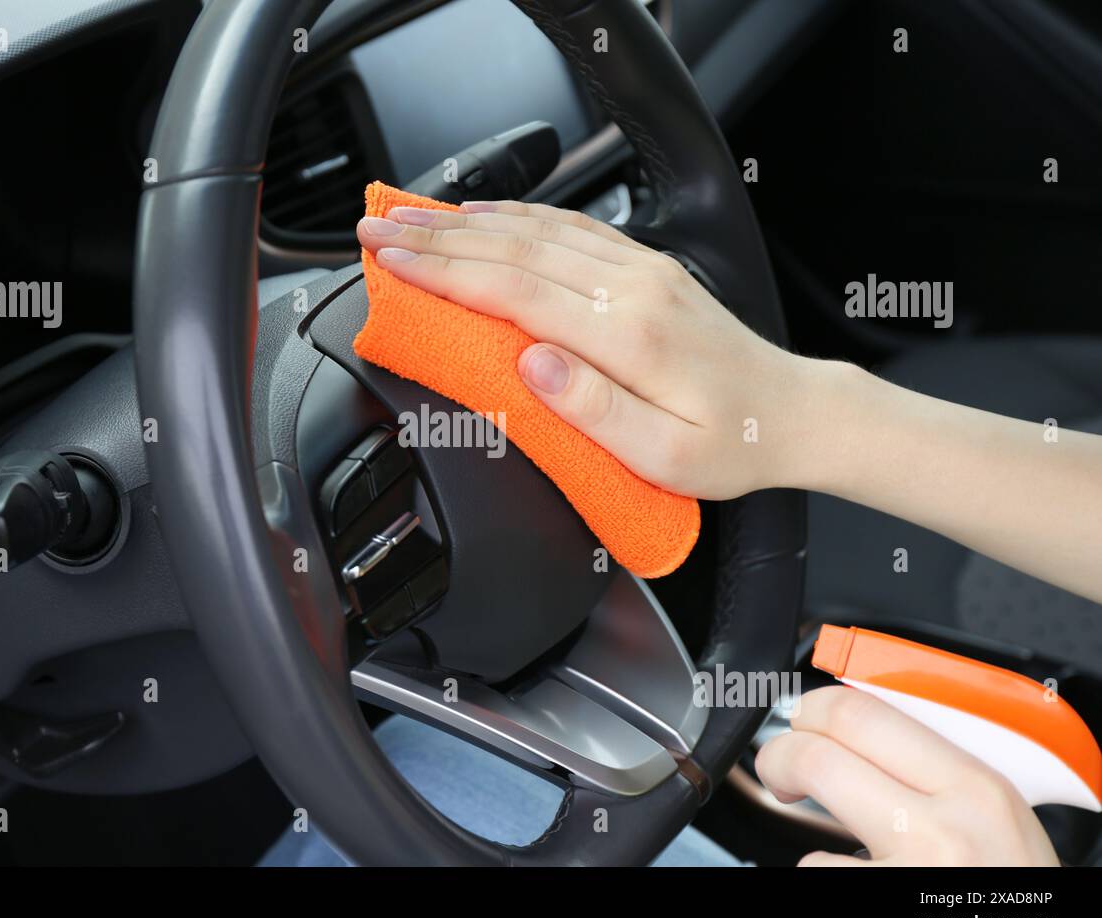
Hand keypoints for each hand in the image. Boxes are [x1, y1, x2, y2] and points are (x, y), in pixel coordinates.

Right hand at [357, 200, 831, 499]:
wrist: (790, 412)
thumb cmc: (728, 444)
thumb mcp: (666, 456)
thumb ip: (595, 409)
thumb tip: (531, 363)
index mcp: (628, 334)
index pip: (515, 290)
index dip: (444, 272)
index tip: (389, 261)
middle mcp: (632, 287)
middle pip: (515, 247)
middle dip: (435, 237)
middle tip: (375, 230)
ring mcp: (641, 269)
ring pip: (538, 228)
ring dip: (466, 220)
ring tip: (409, 216)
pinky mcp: (646, 267)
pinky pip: (571, 226)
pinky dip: (518, 214)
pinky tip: (485, 213)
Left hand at [755, 686, 1058, 865]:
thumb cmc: (1017, 886)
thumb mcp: (998, 815)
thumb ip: (938, 767)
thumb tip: (860, 728)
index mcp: (975, 788)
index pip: (860, 713)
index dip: (813, 710)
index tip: (803, 720)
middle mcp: (941, 832)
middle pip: (815, 757)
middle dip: (780, 758)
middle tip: (781, 774)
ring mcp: (909, 880)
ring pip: (808, 837)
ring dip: (814, 845)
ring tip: (842, 855)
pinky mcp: (882, 913)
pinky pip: (820, 879)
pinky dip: (826, 880)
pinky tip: (860, 883)